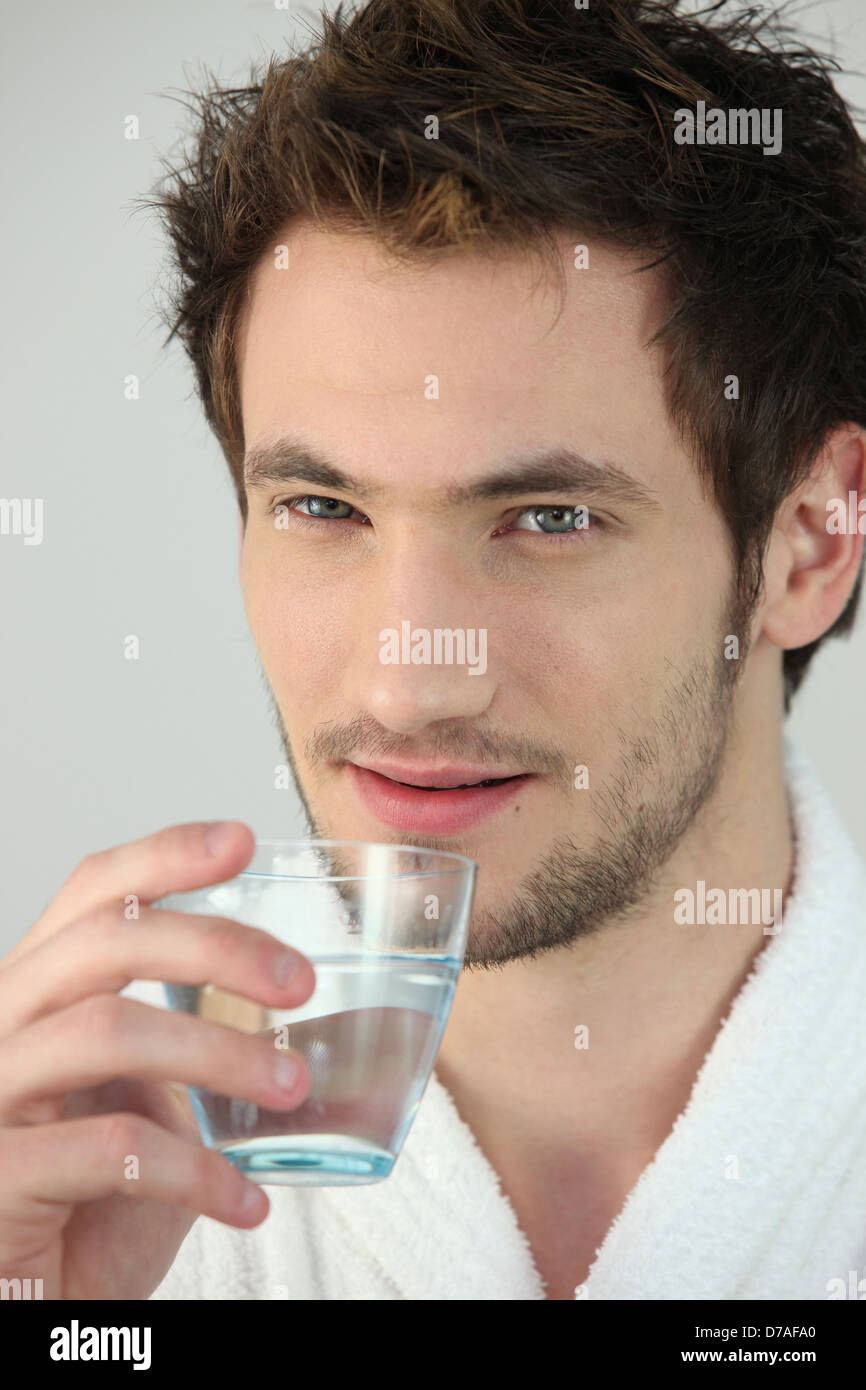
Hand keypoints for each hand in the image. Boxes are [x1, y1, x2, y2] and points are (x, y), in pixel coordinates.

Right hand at [0, 821, 314, 1299]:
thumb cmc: (88, 1211)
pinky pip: (109, 1150)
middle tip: (298, 982)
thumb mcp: (141, 1107)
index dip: (163, 857)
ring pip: (104, 1032)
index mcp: (38, 996)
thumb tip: (281, 1011)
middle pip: (102, 942)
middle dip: (215, 947)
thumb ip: (178, 1050)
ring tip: (293, 1087)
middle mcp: (0, 1028)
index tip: (242, 840)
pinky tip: (243, 1198)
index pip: (90, 895)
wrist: (33, 1307)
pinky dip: (196, 1171)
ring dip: (219, 1055)